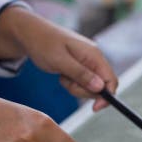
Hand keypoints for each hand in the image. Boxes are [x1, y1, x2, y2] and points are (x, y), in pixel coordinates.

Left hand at [0, 7, 117, 110]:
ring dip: (75, 87)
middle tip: (66, 82)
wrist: (29, 33)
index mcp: (94, 54)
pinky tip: (62, 74)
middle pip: (101, 86)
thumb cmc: (43, 43)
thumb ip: (81, 74)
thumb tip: (101, 88)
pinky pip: (82, 82)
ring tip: (62, 75)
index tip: (94, 108)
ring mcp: (88, 62)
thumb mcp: (60, 60)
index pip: (111, 80)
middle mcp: (94, 58)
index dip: (107, 96)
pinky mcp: (81, 66)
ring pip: (90, 86)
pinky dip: (72, 83)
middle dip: (84, 90)